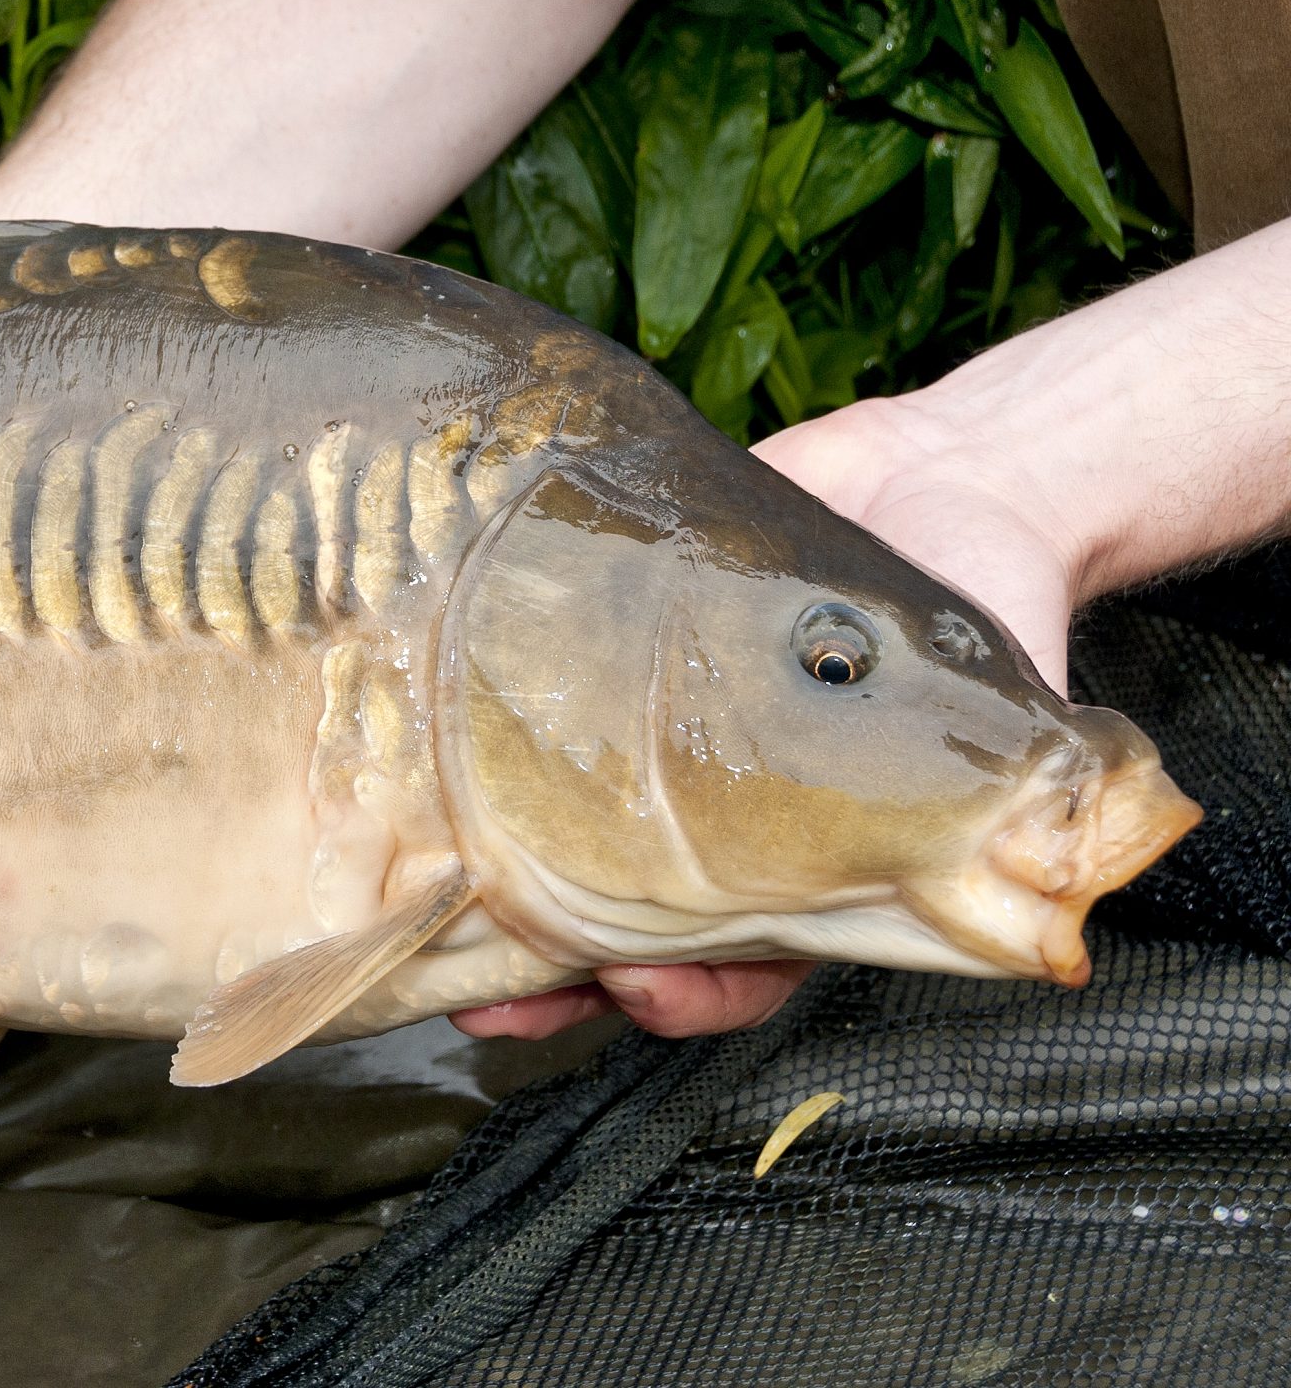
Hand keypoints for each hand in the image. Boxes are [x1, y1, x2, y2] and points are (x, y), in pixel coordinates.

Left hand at [454, 392, 1085, 1040]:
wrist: (945, 479)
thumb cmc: (986, 600)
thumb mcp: (999, 713)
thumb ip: (997, 806)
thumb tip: (1039, 896)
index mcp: (819, 863)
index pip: (746, 966)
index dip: (693, 995)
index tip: (644, 996)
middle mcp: (731, 822)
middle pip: (637, 933)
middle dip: (566, 975)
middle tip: (506, 996)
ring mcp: (661, 755)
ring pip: (568, 856)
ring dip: (507, 898)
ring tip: (446, 923)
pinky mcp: (607, 674)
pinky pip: (534, 741)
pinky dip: (486, 776)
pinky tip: (437, 796)